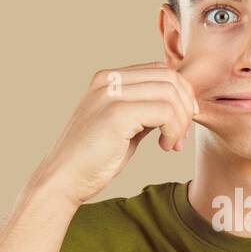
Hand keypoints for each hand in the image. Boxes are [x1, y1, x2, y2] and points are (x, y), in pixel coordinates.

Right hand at [28, 62, 198, 206]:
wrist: (64, 180)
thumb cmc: (94, 159)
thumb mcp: (124, 126)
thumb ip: (145, 110)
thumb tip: (179, 105)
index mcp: (108, 79)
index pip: (161, 71)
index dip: (182, 96)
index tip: (181, 125)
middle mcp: (108, 80)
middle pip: (170, 78)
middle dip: (186, 109)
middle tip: (181, 138)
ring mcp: (111, 95)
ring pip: (171, 94)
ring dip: (181, 122)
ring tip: (172, 144)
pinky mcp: (116, 114)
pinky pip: (165, 111)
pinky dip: (173, 130)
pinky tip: (164, 147)